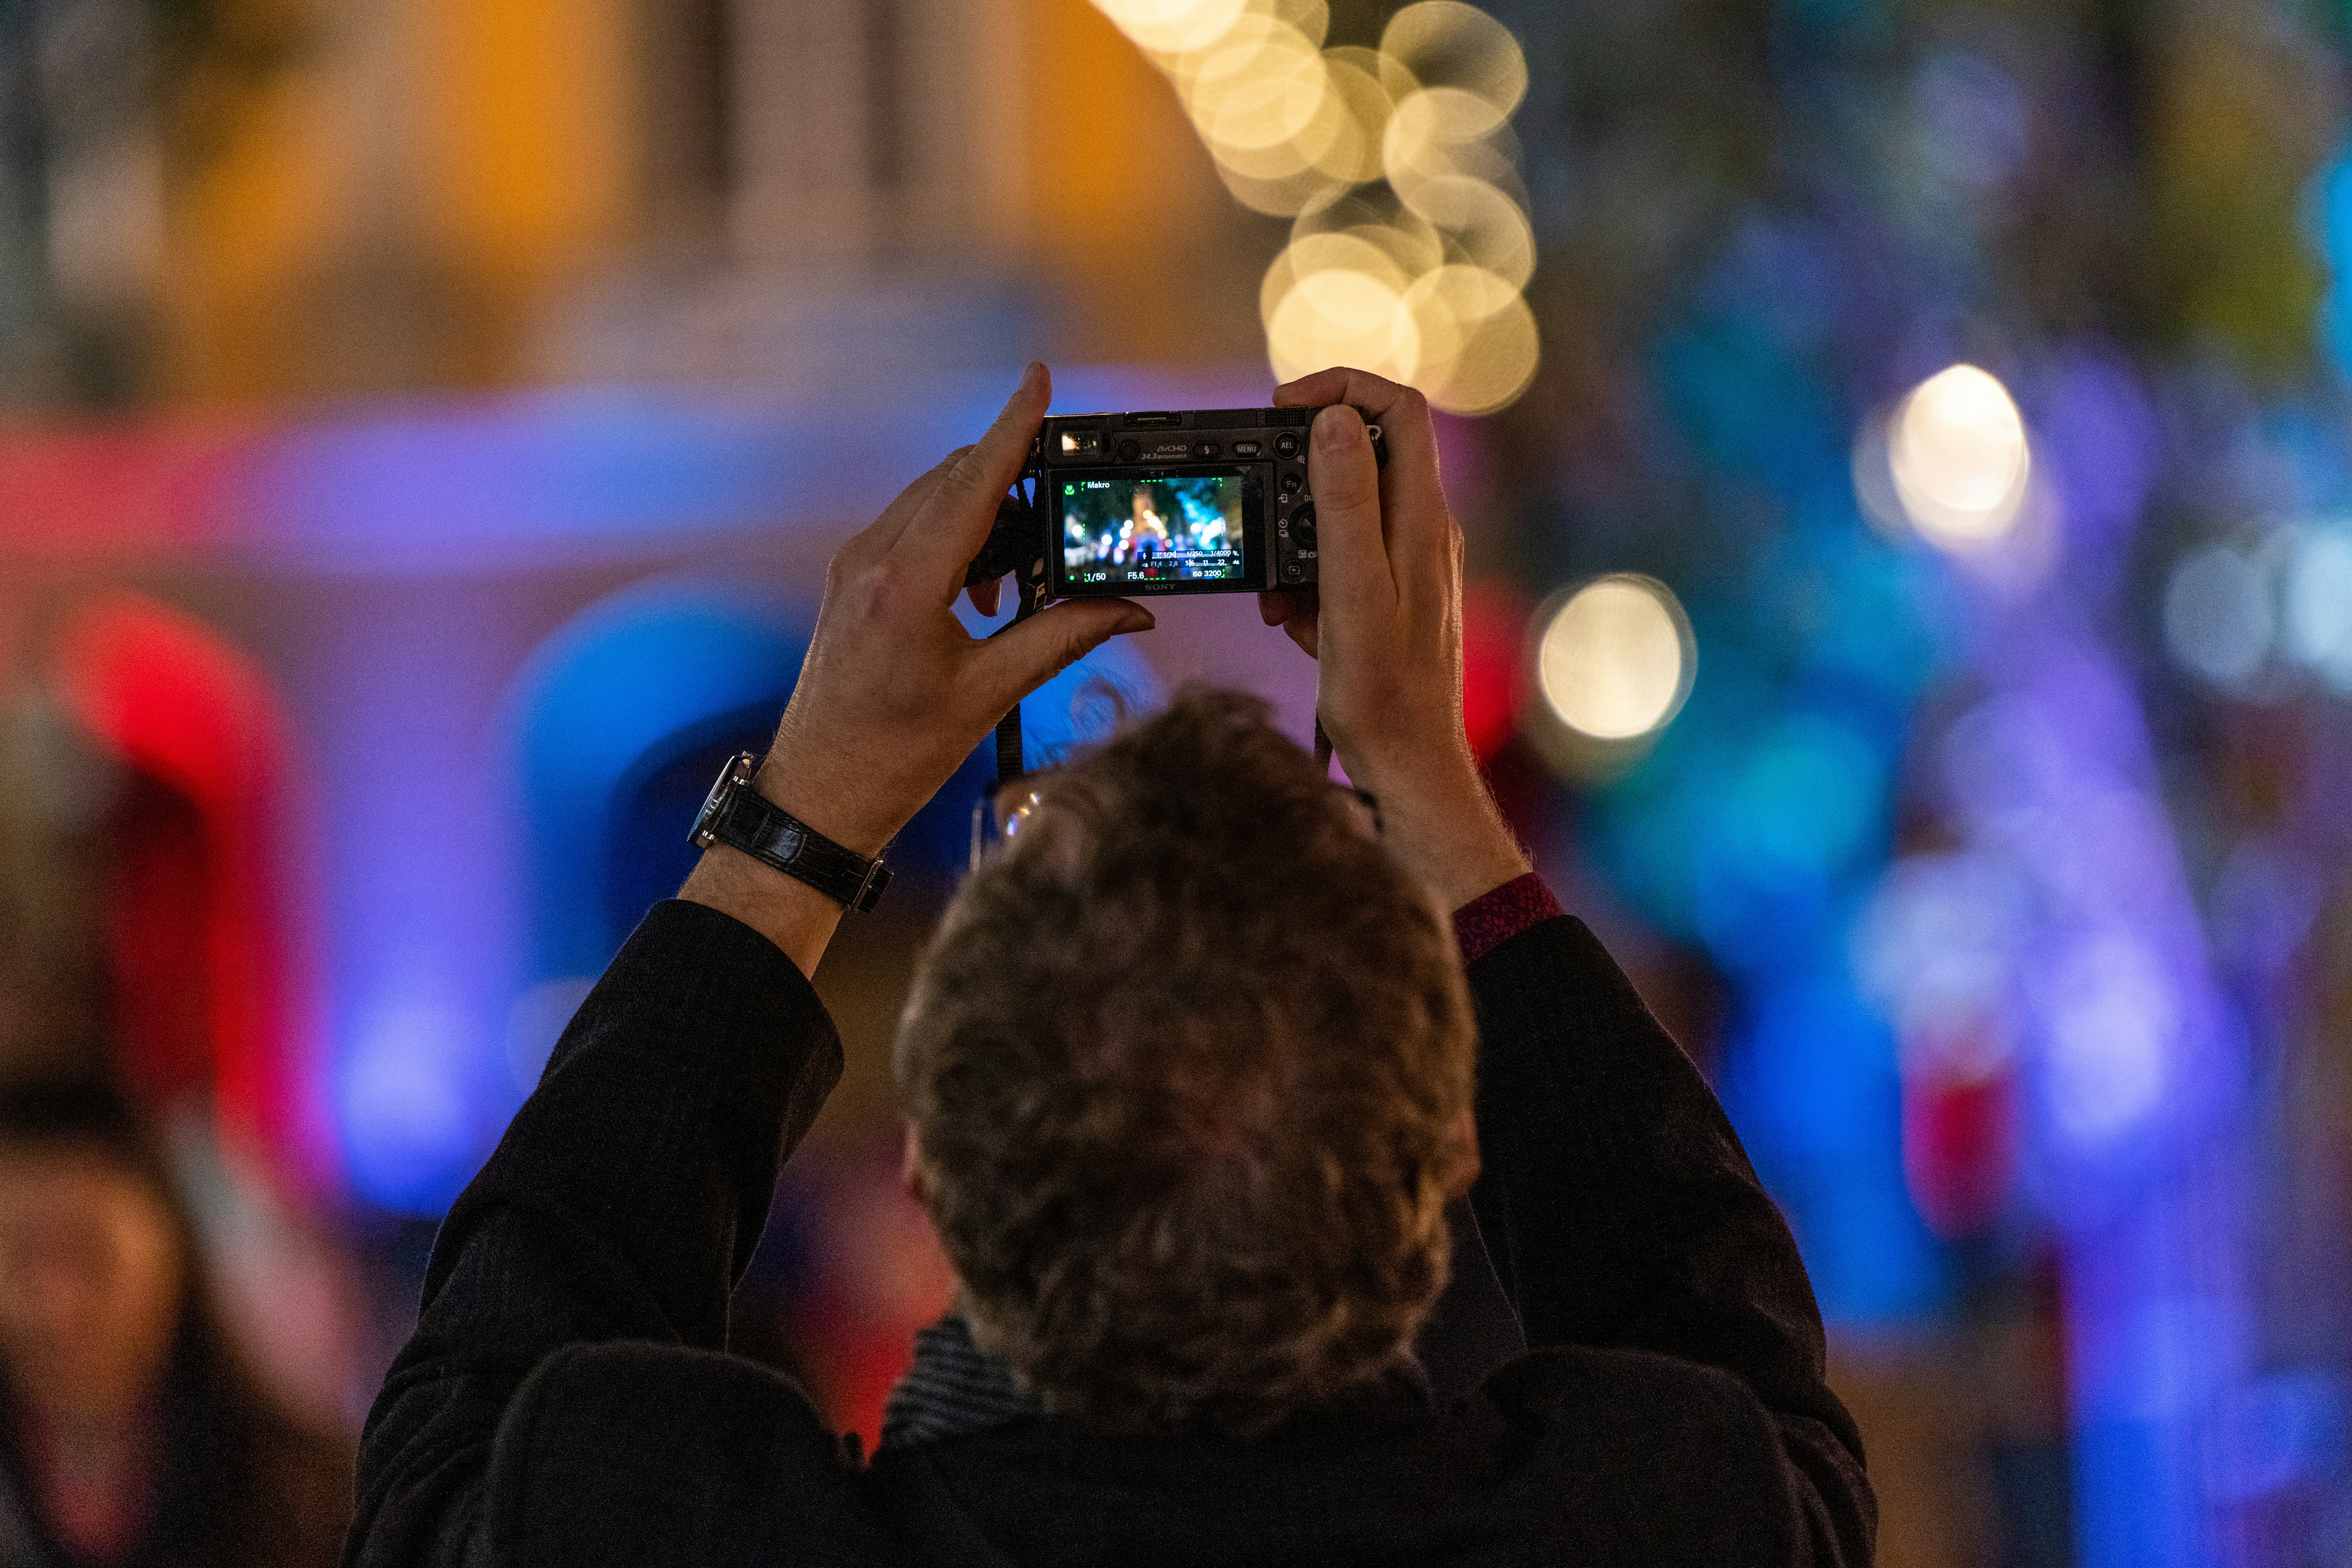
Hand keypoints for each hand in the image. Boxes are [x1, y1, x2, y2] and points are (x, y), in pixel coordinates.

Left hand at [683, 363, 1154, 971]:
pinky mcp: (852, 578)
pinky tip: (981, 593)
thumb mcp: (991, 695)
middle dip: (1014, 480)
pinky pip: (912, 527)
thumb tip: (1130, 610)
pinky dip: (956, 538)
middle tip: (1064, 511)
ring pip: (933, 500)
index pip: (972, 484)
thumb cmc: (897, 754)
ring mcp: (855, 564)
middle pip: (954, 480)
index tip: (1037, 379)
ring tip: (1018, 582)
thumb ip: (1062, 638)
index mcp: (907, 584)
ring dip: (986, 516)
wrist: (821, 792)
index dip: (1011, 429)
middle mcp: (873, 560)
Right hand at [1257, 368, 1526, 912]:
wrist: (1408, 764)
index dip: (1342, 388)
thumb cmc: (1383, 691)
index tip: (1285, 407)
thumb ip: (1346, 503)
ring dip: (1296, 541)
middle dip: (1301, 475)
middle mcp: (1423, 530)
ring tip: (1276, 596)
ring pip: (1343, 513)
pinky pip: (1341, 562)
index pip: (1399, 409)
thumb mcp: (1352, 589)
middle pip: (1364, 454)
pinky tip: (1294, 624)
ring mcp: (1409, 563)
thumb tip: (1337, 421)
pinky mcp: (1389, 596)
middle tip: (1263, 513)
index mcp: (1421, 517)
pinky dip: (1306, 582)